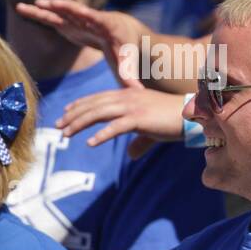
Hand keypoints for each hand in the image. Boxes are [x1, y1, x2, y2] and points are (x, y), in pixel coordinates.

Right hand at [15, 0, 145, 88]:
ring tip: (26, 5)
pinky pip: (51, 18)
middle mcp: (90, 18)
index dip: (90, 15)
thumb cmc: (126, 45)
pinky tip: (21, 8)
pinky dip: (38, 14)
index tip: (83, 11)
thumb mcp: (127, 58)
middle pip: (76, 11)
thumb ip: (129, 74)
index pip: (98, 19)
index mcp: (107, 25)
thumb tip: (139, 92)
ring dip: (45, 8)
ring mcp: (77, 19)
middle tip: (48, 3)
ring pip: (60, 12)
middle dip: (64, 7)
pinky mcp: (68, 22)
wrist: (122, 30)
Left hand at [56, 88, 186, 159]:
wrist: (192, 116)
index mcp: (128, 94)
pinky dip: (101, 134)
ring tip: (66, 134)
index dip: (80, 104)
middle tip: (58, 126)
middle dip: (73, 115)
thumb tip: (131, 155)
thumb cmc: (174, 121)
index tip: (66, 112)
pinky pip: (115, 127)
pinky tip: (90, 143)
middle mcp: (127, 97)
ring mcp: (133, 107)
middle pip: (93, 104)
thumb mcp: (153, 129)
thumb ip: (139, 141)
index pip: (98, 98)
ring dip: (80, 123)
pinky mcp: (139, 119)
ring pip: (98, 114)